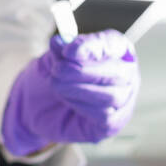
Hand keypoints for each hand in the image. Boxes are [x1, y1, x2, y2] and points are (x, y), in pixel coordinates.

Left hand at [1, 30, 139, 156]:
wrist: (39, 106)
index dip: (93, 47)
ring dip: (78, 89)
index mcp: (115, 50)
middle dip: (82, 71)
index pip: (115, 44)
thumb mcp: (52, 56)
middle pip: (118, 71)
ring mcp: (124, 100)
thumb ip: (58, 49)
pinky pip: (104, 115)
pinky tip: (66, 99)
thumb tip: (61, 43)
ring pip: (112, 95)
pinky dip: (81, 106)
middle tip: (57, 70)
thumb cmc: (53, 76)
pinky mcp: (113, 122)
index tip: (67, 51)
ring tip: (55, 83)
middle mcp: (126, 73)